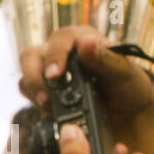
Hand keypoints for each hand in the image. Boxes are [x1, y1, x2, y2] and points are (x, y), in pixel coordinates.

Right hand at [18, 27, 153, 153]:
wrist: (124, 114)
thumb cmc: (127, 88)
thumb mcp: (124, 74)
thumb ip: (105, 59)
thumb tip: (85, 42)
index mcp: (83, 39)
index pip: (61, 39)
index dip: (55, 55)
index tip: (55, 75)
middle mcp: (62, 51)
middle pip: (32, 55)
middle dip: (35, 77)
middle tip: (46, 98)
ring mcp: (49, 69)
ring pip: (26, 72)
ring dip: (33, 90)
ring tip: (48, 107)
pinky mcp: (42, 87)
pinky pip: (26, 90)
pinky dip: (34, 100)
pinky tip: (50, 110)